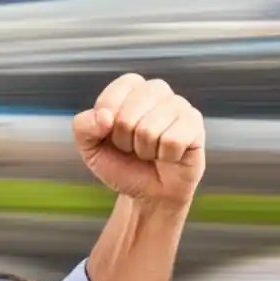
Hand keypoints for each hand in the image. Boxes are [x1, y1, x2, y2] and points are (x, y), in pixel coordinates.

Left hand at [73, 73, 205, 210]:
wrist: (147, 192)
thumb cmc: (121, 164)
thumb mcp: (90, 149)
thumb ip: (84, 127)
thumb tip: (104, 116)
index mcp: (130, 89)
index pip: (114, 94)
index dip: (106, 122)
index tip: (110, 135)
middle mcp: (157, 90)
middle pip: (128, 115)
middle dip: (124, 141)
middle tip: (132, 147)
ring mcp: (179, 105)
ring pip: (150, 129)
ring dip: (145, 150)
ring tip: (150, 152)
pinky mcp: (195, 123)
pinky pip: (173, 140)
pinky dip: (165, 156)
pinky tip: (168, 156)